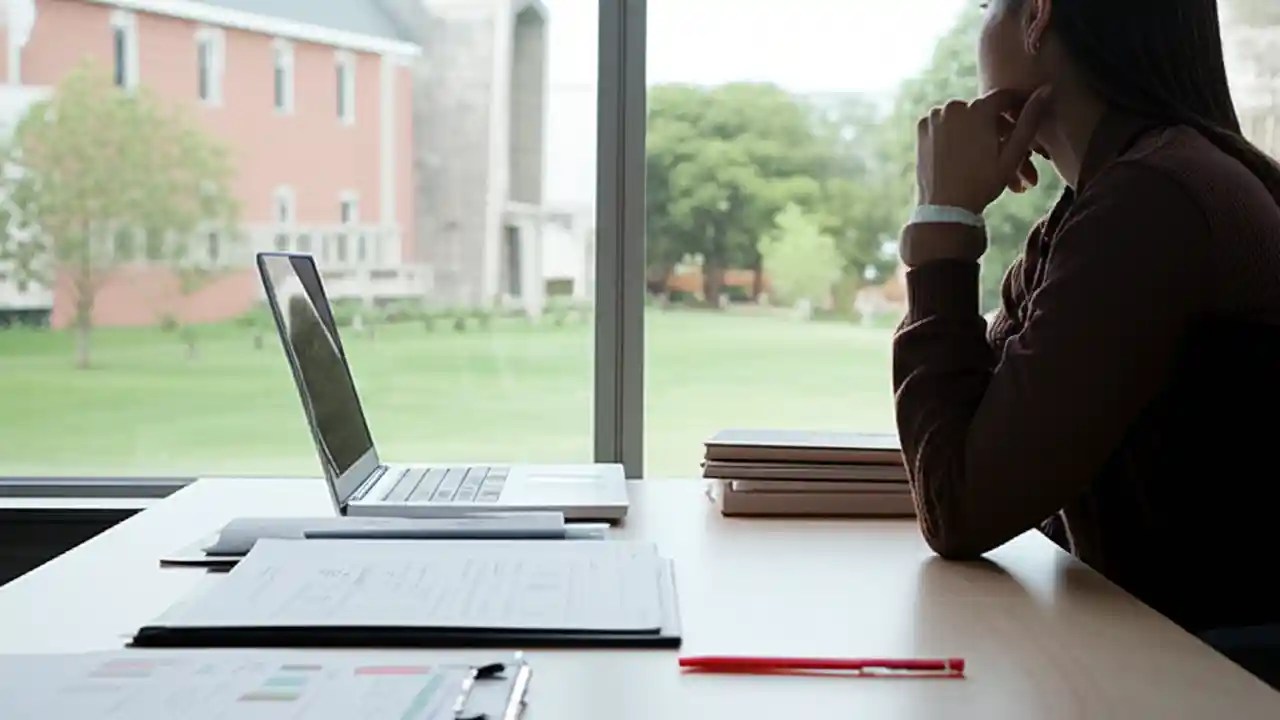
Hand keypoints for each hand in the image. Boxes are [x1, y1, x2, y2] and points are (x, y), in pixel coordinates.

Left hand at [915, 86, 1052, 212]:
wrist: (944, 209)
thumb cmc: (982, 184)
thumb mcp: (1013, 154)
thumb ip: (1030, 120)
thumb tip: (1047, 89)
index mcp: (977, 109)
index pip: (1005, 97)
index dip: (1020, 104)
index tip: (1029, 112)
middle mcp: (953, 106)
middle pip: (985, 113)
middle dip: (1001, 131)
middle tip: (1015, 155)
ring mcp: (934, 117)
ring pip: (966, 120)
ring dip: (981, 135)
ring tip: (993, 161)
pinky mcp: (922, 128)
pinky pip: (948, 125)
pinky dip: (959, 136)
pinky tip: (969, 157)